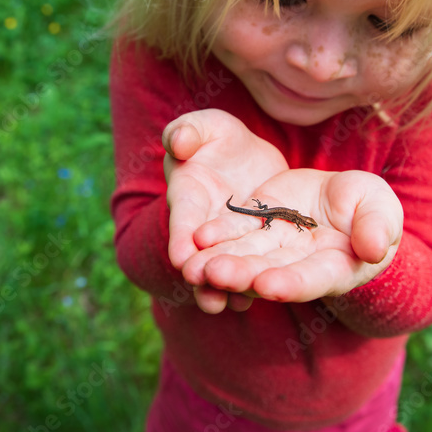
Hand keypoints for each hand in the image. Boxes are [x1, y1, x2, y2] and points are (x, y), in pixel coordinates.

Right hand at [162, 109, 289, 310]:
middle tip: (207, 297)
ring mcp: (225, 242)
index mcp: (187, 195)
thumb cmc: (219, 138)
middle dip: (201, 276)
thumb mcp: (207, 126)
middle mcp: (202, 225)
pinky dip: (247, 286)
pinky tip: (255, 300)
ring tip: (228, 306)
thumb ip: (189, 131)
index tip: (182, 259)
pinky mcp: (249, 248)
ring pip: (221, 268)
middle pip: (198, 255)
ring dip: (222, 289)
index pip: (182, 220)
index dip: (180, 239)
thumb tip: (177, 142)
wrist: (248, 157)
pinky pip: (246, 268)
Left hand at [181, 170, 403, 311]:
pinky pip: (235, 232)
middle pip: (268, 273)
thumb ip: (378, 227)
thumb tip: (374, 249)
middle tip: (215, 275)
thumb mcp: (381, 209)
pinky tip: (198, 237)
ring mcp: (274, 246)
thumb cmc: (371, 207)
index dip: (290, 283)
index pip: (312, 280)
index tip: (268, 286)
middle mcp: (298, 265)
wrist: (347, 197)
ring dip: (220, 261)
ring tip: (195, 266)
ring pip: (245, 255)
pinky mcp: (257, 225)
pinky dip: (217, 236)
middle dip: (241, 275)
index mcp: (335, 268)